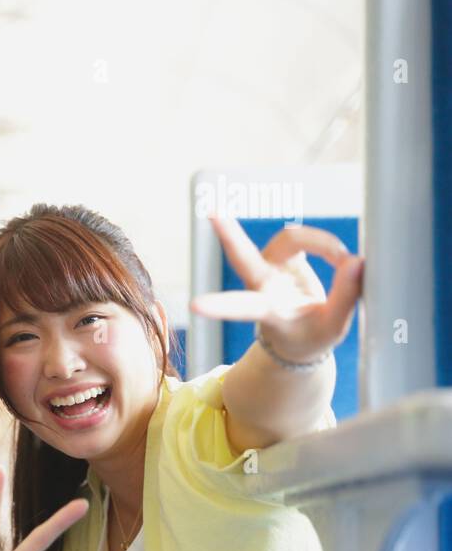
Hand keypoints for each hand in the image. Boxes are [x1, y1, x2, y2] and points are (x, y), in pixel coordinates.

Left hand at [191, 213, 363, 363]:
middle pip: (243, 257)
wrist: (300, 338)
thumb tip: (355, 261)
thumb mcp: (333, 328)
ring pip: (291, 238)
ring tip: (345, 262)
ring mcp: (269, 266)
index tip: (195, 306)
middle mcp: (261, 285)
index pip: (243, 307)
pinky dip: (325, 244)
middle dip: (229, 235)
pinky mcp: (282, 254)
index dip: (221, 306)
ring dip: (322, 244)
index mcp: (266, 311)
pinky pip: (304, 238)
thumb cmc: (311, 337)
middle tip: (212, 211)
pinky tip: (340, 258)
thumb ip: (345, 297)